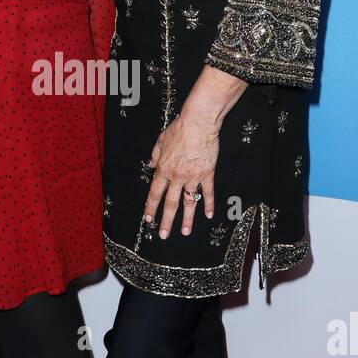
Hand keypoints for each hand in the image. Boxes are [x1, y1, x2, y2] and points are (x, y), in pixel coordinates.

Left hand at [143, 111, 218, 238]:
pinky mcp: (207, 174)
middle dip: (166, 221)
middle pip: (170, 203)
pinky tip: (208, 215)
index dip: (151, 207)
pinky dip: (209, 204)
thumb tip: (151, 165)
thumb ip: (156, 155)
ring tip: (185, 232)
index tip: (148, 219)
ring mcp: (193, 177)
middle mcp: (177, 176)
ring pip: (189, 202)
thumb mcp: (161, 140)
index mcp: (164, 169)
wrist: (198, 123)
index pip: (155, 193)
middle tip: (164, 235)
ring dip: (187, 219)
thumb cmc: (180, 129)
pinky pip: (208, 192)